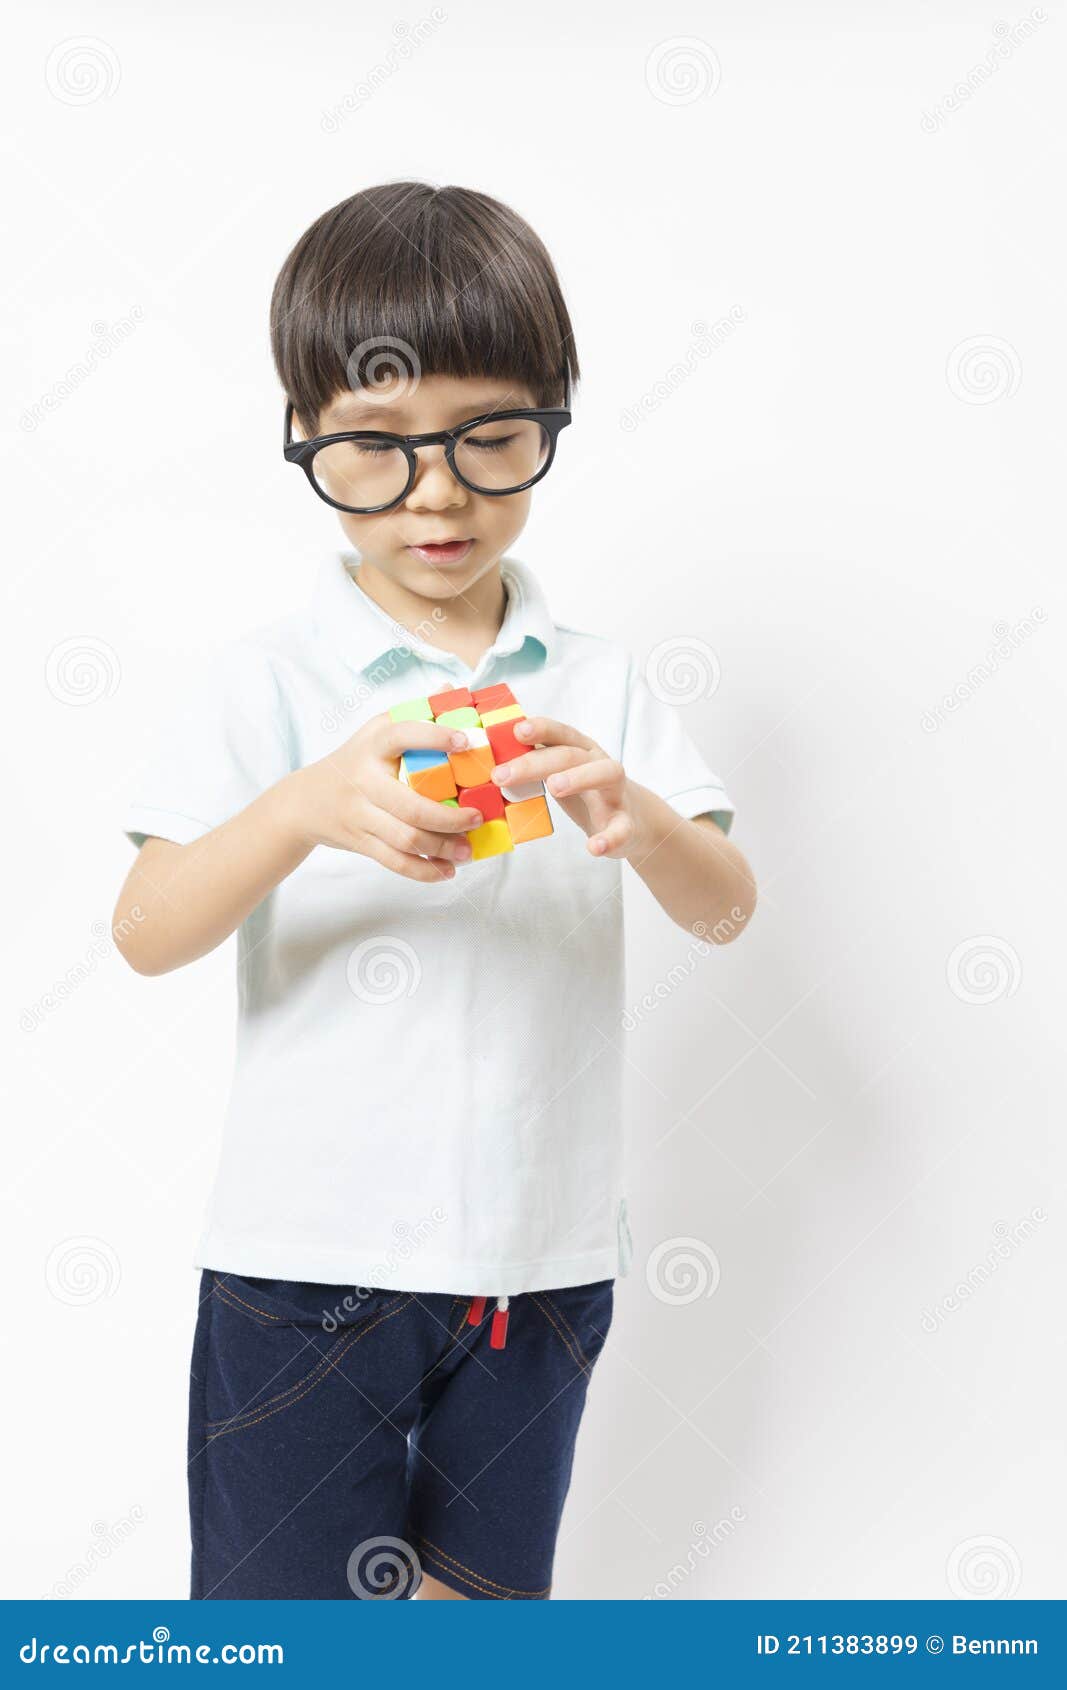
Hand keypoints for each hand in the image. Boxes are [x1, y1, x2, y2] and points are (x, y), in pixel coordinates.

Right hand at [282, 713, 484, 882]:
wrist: (305, 802)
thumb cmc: (355, 761)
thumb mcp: (374, 733)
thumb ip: (412, 715)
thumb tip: (448, 690)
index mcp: (372, 746)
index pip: (402, 735)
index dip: (433, 737)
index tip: (465, 741)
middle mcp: (363, 780)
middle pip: (409, 805)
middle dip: (448, 817)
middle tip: (476, 818)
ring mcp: (359, 814)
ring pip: (405, 838)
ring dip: (441, 848)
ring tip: (467, 849)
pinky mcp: (360, 842)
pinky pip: (394, 862)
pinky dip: (422, 871)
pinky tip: (446, 871)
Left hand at [492, 716, 642, 858]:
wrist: (635, 820)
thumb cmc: (588, 792)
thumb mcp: (563, 772)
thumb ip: (535, 764)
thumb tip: (491, 762)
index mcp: (580, 750)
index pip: (560, 733)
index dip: (540, 729)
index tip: (516, 730)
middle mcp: (599, 763)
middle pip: (570, 754)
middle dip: (536, 762)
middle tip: (502, 776)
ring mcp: (616, 792)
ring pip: (606, 774)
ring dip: (580, 778)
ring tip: (555, 787)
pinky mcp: (627, 822)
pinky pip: (622, 828)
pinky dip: (610, 837)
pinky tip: (594, 847)